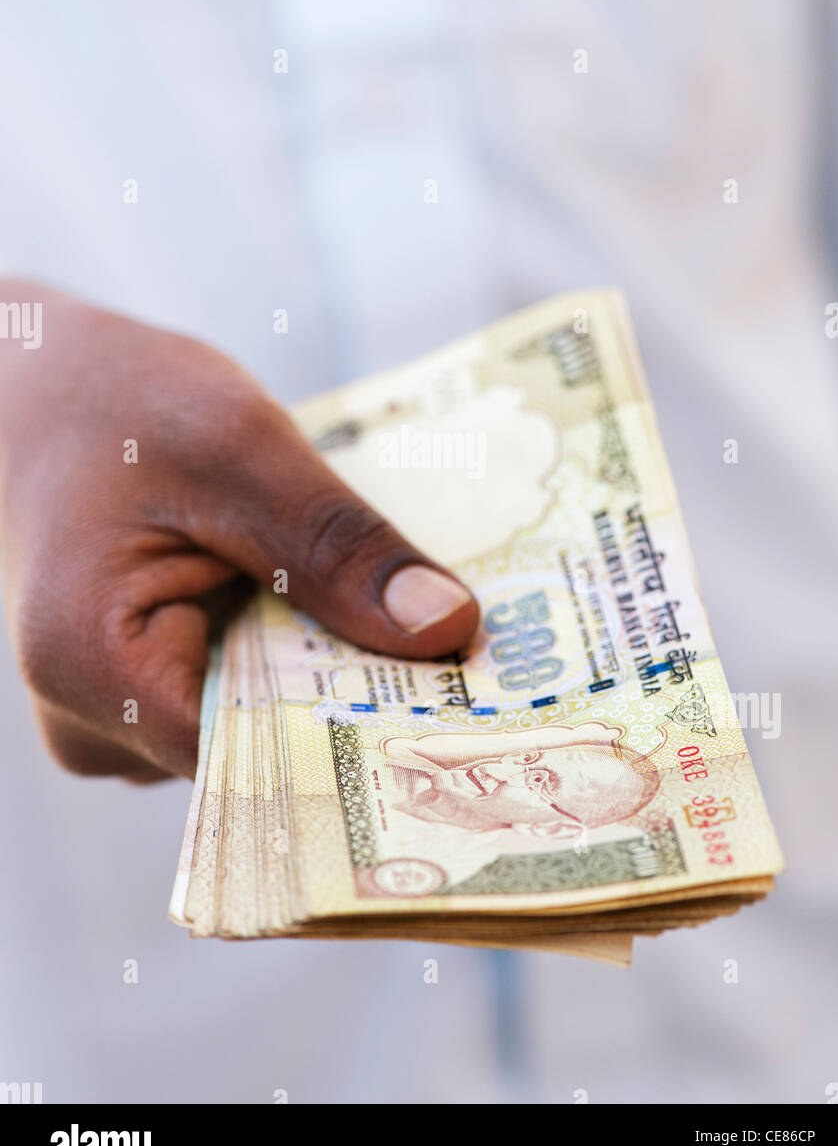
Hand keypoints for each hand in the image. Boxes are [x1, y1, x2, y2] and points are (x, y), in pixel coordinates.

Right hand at [0, 282, 478, 780]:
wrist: (43, 388)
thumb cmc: (119, 404)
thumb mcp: (241, 451)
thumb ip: (336, 547)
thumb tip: (450, 628)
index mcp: (93, 672)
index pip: (258, 757)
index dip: (366, 733)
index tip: (477, 710)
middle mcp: (98, 726)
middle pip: (267, 747)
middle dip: (366, 699)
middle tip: (486, 657)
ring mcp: (121, 718)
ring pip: (265, 722)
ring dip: (336, 670)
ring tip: (410, 613)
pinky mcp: (152, 693)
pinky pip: (249, 695)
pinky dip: (302, 653)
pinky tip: (345, 605)